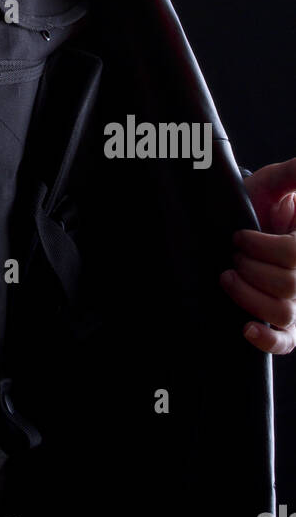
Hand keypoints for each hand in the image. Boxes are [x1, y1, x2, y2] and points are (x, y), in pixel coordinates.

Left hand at [219, 158, 295, 353]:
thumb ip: (293, 173)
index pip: (293, 255)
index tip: (239, 236)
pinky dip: (266, 340)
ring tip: (227, 277)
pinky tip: (247, 328)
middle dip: (250, 267)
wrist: (243, 226)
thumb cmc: (261, 203)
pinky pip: (286, 343)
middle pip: (287, 284)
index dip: (261, 247)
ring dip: (247, 295)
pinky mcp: (288, 326)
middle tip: (232, 254)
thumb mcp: (275, 184)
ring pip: (281, 312)